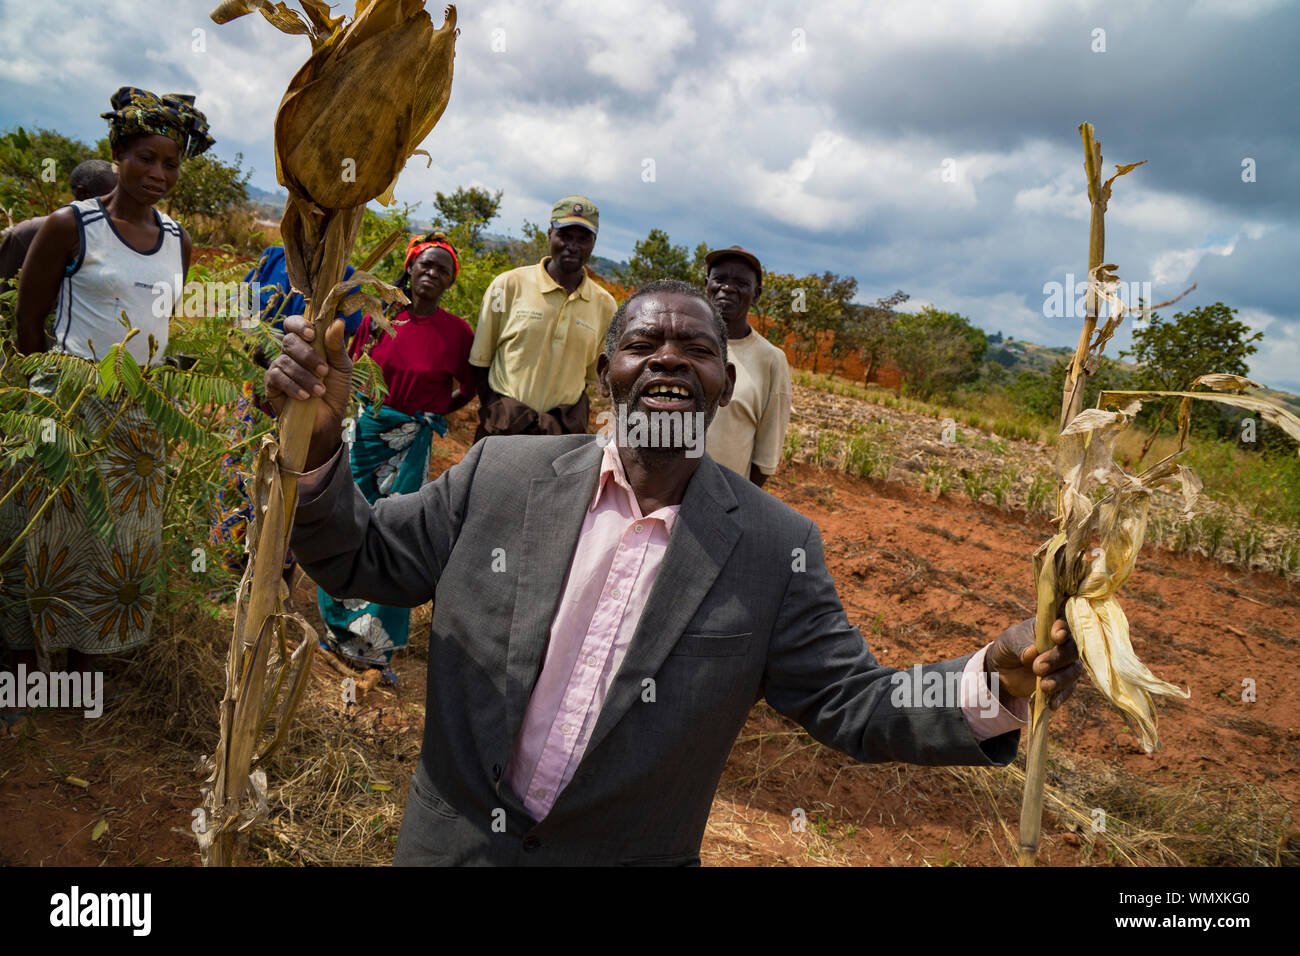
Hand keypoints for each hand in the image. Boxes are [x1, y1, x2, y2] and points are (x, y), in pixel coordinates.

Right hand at [265, 316, 352, 468]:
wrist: (329, 419)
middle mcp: (290, 353)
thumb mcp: (342, 367)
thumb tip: (338, 321)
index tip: (311, 334)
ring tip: (320, 391)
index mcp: (307, 343)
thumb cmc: (336, 390)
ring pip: (284, 361)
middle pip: (289, 341)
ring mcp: (279, 368)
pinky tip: (305, 397)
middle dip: (308, 356)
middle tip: (324, 371)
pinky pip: (276, 378)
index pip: (294, 324)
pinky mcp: (271, 385)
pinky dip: (292, 386)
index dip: (300, 325)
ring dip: (305, 376)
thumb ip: (337, 345)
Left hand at [985, 617, 1082, 709]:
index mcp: (1050, 627)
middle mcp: (1063, 644)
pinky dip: (1061, 696)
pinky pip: (1068, 690)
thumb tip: (1032, 652)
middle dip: (1057, 659)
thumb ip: (1021, 645)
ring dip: (1060, 679)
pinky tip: (1052, 703)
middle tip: (1038, 667)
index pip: (1064, 625)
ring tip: (1043, 686)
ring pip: (1073, 671)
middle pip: (1072, 650)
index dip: (1064, 630)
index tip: (1057, 636)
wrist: (1002, 670)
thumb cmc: (1008, 646)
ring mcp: (1065, 664)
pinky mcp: (1063, 682)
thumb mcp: (1009, 641)